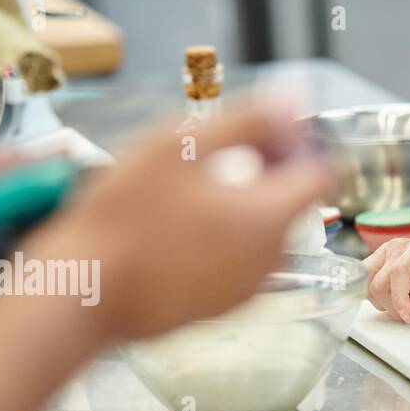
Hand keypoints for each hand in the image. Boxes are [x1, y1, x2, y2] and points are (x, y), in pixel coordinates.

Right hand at [24, 99, 334, 343]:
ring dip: (241, 205)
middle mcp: (272, 258)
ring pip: (265, 232)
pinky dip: (223, 239)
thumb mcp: (179, 146)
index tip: (263, 133)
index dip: (299, 145)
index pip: (323, 173)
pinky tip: (177, 229)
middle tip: (213, 155)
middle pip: (293, 202)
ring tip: (187, 192)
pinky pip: (239, 261)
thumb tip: (291, 104)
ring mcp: (249, 288)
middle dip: (267, 171)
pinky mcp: (224, 306)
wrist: (86, 293)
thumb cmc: (124, 219)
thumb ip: (245, 121)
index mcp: (270, 218)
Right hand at [362, 225, 409, 322]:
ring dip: (384, 301)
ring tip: (409, 302)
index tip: (408, 316)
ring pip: (367, 284)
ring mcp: (386, 252)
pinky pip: (366, 281)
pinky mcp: (381, 259)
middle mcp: (398, 247)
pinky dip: (378, 296)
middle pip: (379, 283)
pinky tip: (397, 297)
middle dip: (395, 305)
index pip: (398, 273)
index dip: (399, 299)